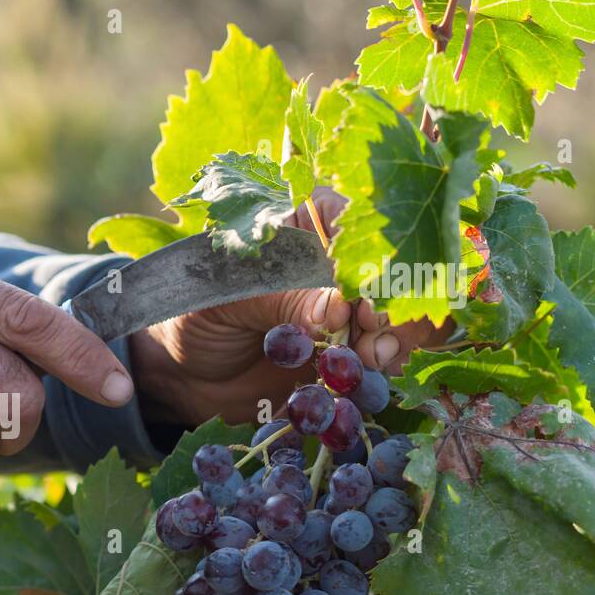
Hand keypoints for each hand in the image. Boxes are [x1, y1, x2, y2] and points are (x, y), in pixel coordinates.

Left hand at [128, 190, 451, 426]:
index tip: (366, 303)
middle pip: (404, 265)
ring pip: (410, 309)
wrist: (184, 373)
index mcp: (311, 220)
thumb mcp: (229, 297)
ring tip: (368, 362)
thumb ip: (281, 298)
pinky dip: (389, 366)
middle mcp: (343, 257)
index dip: (380, 256)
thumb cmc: (195, 313)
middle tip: (372, 343)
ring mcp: (355, 303)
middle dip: (399, 305)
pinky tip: (367, 377)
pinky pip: (393, 353)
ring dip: (400, 338)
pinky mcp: (355, 348)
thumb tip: (336, 309)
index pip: (367, 217)